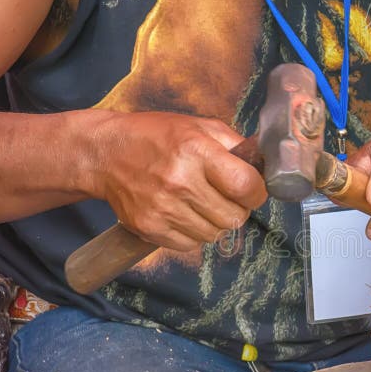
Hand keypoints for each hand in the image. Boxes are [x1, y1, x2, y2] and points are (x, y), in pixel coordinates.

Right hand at [89, 111, 266, 250]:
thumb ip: (234, 144)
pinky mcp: (149, 228)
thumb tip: (265, 165)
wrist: (104, 153)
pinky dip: (193, 233)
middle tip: (225, 197)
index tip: (252, 190)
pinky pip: (190, 245)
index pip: (245, 186)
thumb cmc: (156, 136)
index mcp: (196, 151)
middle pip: (234, 217)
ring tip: (201, 204)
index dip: (257, 193)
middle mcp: (180, 181)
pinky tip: (183, 214)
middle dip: (237, 209)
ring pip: (214, 234)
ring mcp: (163, 208)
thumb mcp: (198, 126)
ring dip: (215, 223)